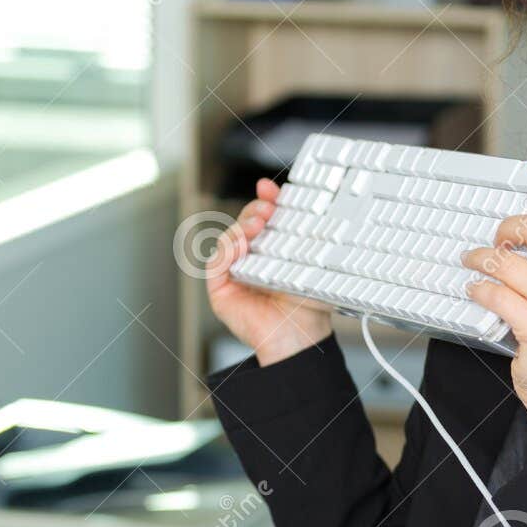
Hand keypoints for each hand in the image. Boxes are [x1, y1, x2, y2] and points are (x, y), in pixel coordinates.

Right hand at [206, 178, 332, 365]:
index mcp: (272, 252)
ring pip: (229, 240)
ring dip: (241, 227)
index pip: (263, 219)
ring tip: (258, 223)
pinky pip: (216, 263)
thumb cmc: (308, 306)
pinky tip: (241, 244)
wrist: (300, 338)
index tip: (269, 188)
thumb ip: (303, 236)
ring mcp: (233, 273)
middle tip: (268, 206)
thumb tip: (303, 209)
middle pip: (244, 225)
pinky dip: (227, 249)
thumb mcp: (309, 264)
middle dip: (254, 211)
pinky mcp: (219, 289)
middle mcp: (250, 260)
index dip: (264, 201)